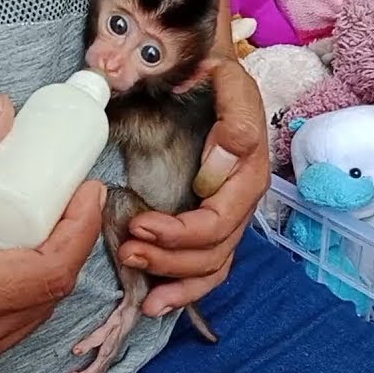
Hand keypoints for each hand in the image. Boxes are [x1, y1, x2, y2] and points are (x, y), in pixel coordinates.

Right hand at [0, 94, 105, 372]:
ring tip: (48, 219)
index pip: (45, 273)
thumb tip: (3, 115)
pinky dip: (19, 294)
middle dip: (69, 243)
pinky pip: (2, 332)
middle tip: (70, 196)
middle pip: (45, 298)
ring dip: (47, 270)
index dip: (78, 228)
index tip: (87, 187)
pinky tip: (13, 256)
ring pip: (28, 320)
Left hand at [117, 59, 269, 314]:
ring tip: (135, 274)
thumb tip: (219, 168)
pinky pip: (205, 269)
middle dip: (168, 259)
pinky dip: (183, 291)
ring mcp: (227, 217)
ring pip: (209, 268)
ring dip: (172, 278)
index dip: (178, 233)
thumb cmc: (211, 76)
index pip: (217, 222)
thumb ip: (235, 119)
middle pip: (211, 252)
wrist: (204, 70)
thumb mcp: (228, 81)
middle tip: (127, 250)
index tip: (137, 224)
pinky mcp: (209, 225)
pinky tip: (156, 302)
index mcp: (247, 174)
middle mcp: (240, 202)